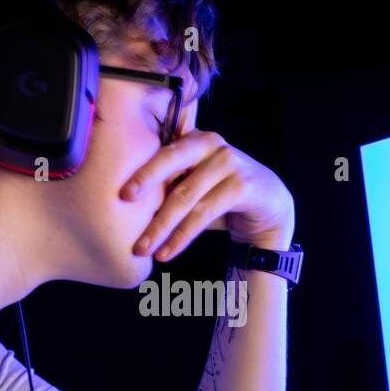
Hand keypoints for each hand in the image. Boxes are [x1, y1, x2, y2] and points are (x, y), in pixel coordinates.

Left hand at [123, 130, 294, 260]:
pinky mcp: (242, 186)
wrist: (269, 205)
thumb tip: (123, 207)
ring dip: (161, 226)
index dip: (142, 170)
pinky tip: (167, 252)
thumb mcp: (194, 186)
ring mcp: (230, 163)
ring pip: (186, 196)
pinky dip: (182, 236)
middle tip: (122, 204)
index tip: (121, 193)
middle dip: (145, 185)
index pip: (163, 150)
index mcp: (195, 139)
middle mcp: (212, 144)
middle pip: (172, 164)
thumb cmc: (220, 195)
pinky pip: (204, 214)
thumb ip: (169, 187)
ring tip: (142, 248)